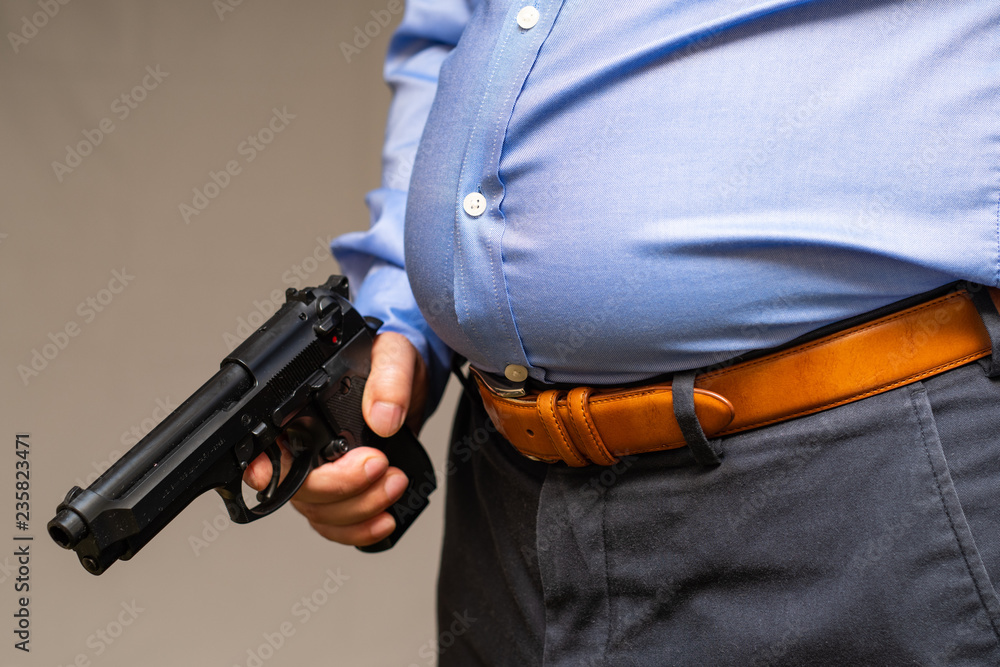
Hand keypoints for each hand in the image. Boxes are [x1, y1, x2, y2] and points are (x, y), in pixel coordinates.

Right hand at [243, 332, 427, 546]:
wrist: (413, 384)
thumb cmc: (391, 362)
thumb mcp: (393, 354)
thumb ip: (389, 379)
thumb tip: (383, 417)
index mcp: (298, 409)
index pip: (264, 446)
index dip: (262, 468)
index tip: (273, 476)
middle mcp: (301, 446)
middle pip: (297, 490)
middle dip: (340, 487)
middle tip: (380, 464)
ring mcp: (320, 474)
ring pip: (319, 513)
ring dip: (359, 508)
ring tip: (396, 482)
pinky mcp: (344, 493)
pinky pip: (337, 526)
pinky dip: (360, 531)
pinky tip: (384, 520)